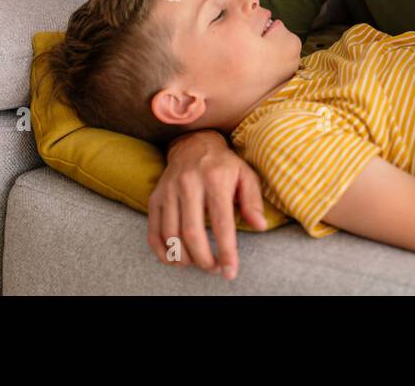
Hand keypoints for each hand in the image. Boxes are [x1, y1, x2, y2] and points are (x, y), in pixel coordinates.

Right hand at [146, 130, 266, 280]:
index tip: (229, 272)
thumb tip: (260, 227)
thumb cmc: (224, 165)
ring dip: (184, 258)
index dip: (226, 251)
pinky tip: (175, 259)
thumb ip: (253, 202)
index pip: (221, 223)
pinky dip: (162, 251)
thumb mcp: (246, 176)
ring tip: (197, 264)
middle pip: (192, 233)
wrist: (194, 143)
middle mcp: (188, 183)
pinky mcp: (155, 197)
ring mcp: (168, 190)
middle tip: (214, 269)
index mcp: (215, 179)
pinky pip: (153, 231)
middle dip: (203, 259)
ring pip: (171, 234)